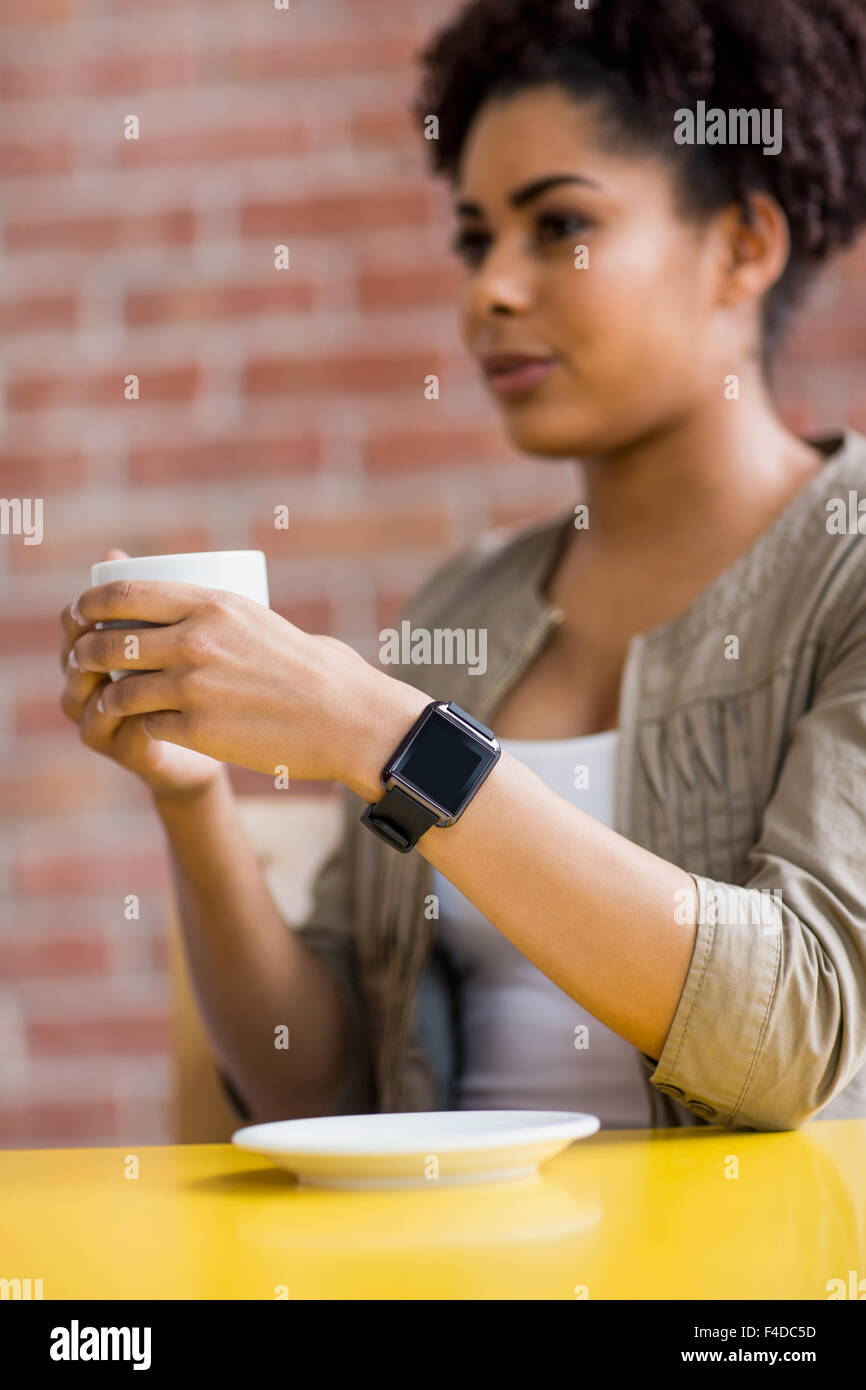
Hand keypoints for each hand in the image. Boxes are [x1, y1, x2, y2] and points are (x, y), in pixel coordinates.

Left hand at [65, 571, 431, 793]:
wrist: (346, 716)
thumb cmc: (313, 668)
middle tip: (82, 659)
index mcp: (211, 604)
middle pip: (111, 642)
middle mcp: (195, 641)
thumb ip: (218, 617)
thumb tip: (186, 615)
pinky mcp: (199, 730)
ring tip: (102, 699)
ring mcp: (195, 688)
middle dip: (85, 651)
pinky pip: (147, 727)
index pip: (124, 594)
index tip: (81, 614)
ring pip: (120, 690)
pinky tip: (136, 730)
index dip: (89, 604)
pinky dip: (137, 729)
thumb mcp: (259, 620)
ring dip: (103, 696)